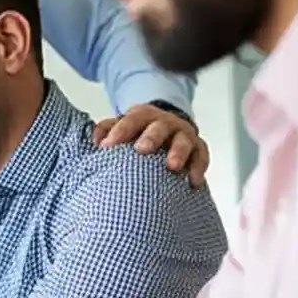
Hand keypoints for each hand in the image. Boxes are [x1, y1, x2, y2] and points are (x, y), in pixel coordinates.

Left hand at [92, 103, 209, 185]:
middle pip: (159, 127)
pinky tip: (193, 181)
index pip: (132, 119)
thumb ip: (107, 130)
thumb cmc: (139, 132)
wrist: (169, 127)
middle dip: (151, 137)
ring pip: (184, 140)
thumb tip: (96, 142)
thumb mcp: (123, 125)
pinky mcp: (198, 148)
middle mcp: (166, 122)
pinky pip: (201, 156)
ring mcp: (183, 134)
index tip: (107, 145)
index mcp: (144, 115)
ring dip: (178, 152)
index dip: (120, 131)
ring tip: (172, 166)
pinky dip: (198, 167)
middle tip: (141, 150)